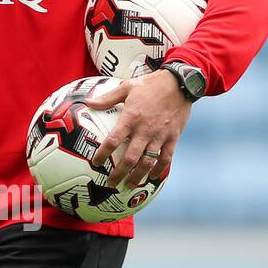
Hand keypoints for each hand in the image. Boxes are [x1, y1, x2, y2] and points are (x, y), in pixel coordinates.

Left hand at [87, 69, 191, 187]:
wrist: (179, 83)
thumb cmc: (150, 84)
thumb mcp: (126, 87)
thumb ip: (107, 98)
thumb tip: (88, 103)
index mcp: (131, 117)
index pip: (113, 140)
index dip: (103, 154)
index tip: (96, 163)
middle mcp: (145, 130)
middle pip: (130, 158)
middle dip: (119, 173)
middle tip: (111, 183)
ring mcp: (160, 135)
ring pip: (147, 162)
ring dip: (137, 176)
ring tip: (129, 185)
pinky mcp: (172, 137)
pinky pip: (165, 158)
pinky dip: (158, 170)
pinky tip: (151, 177)